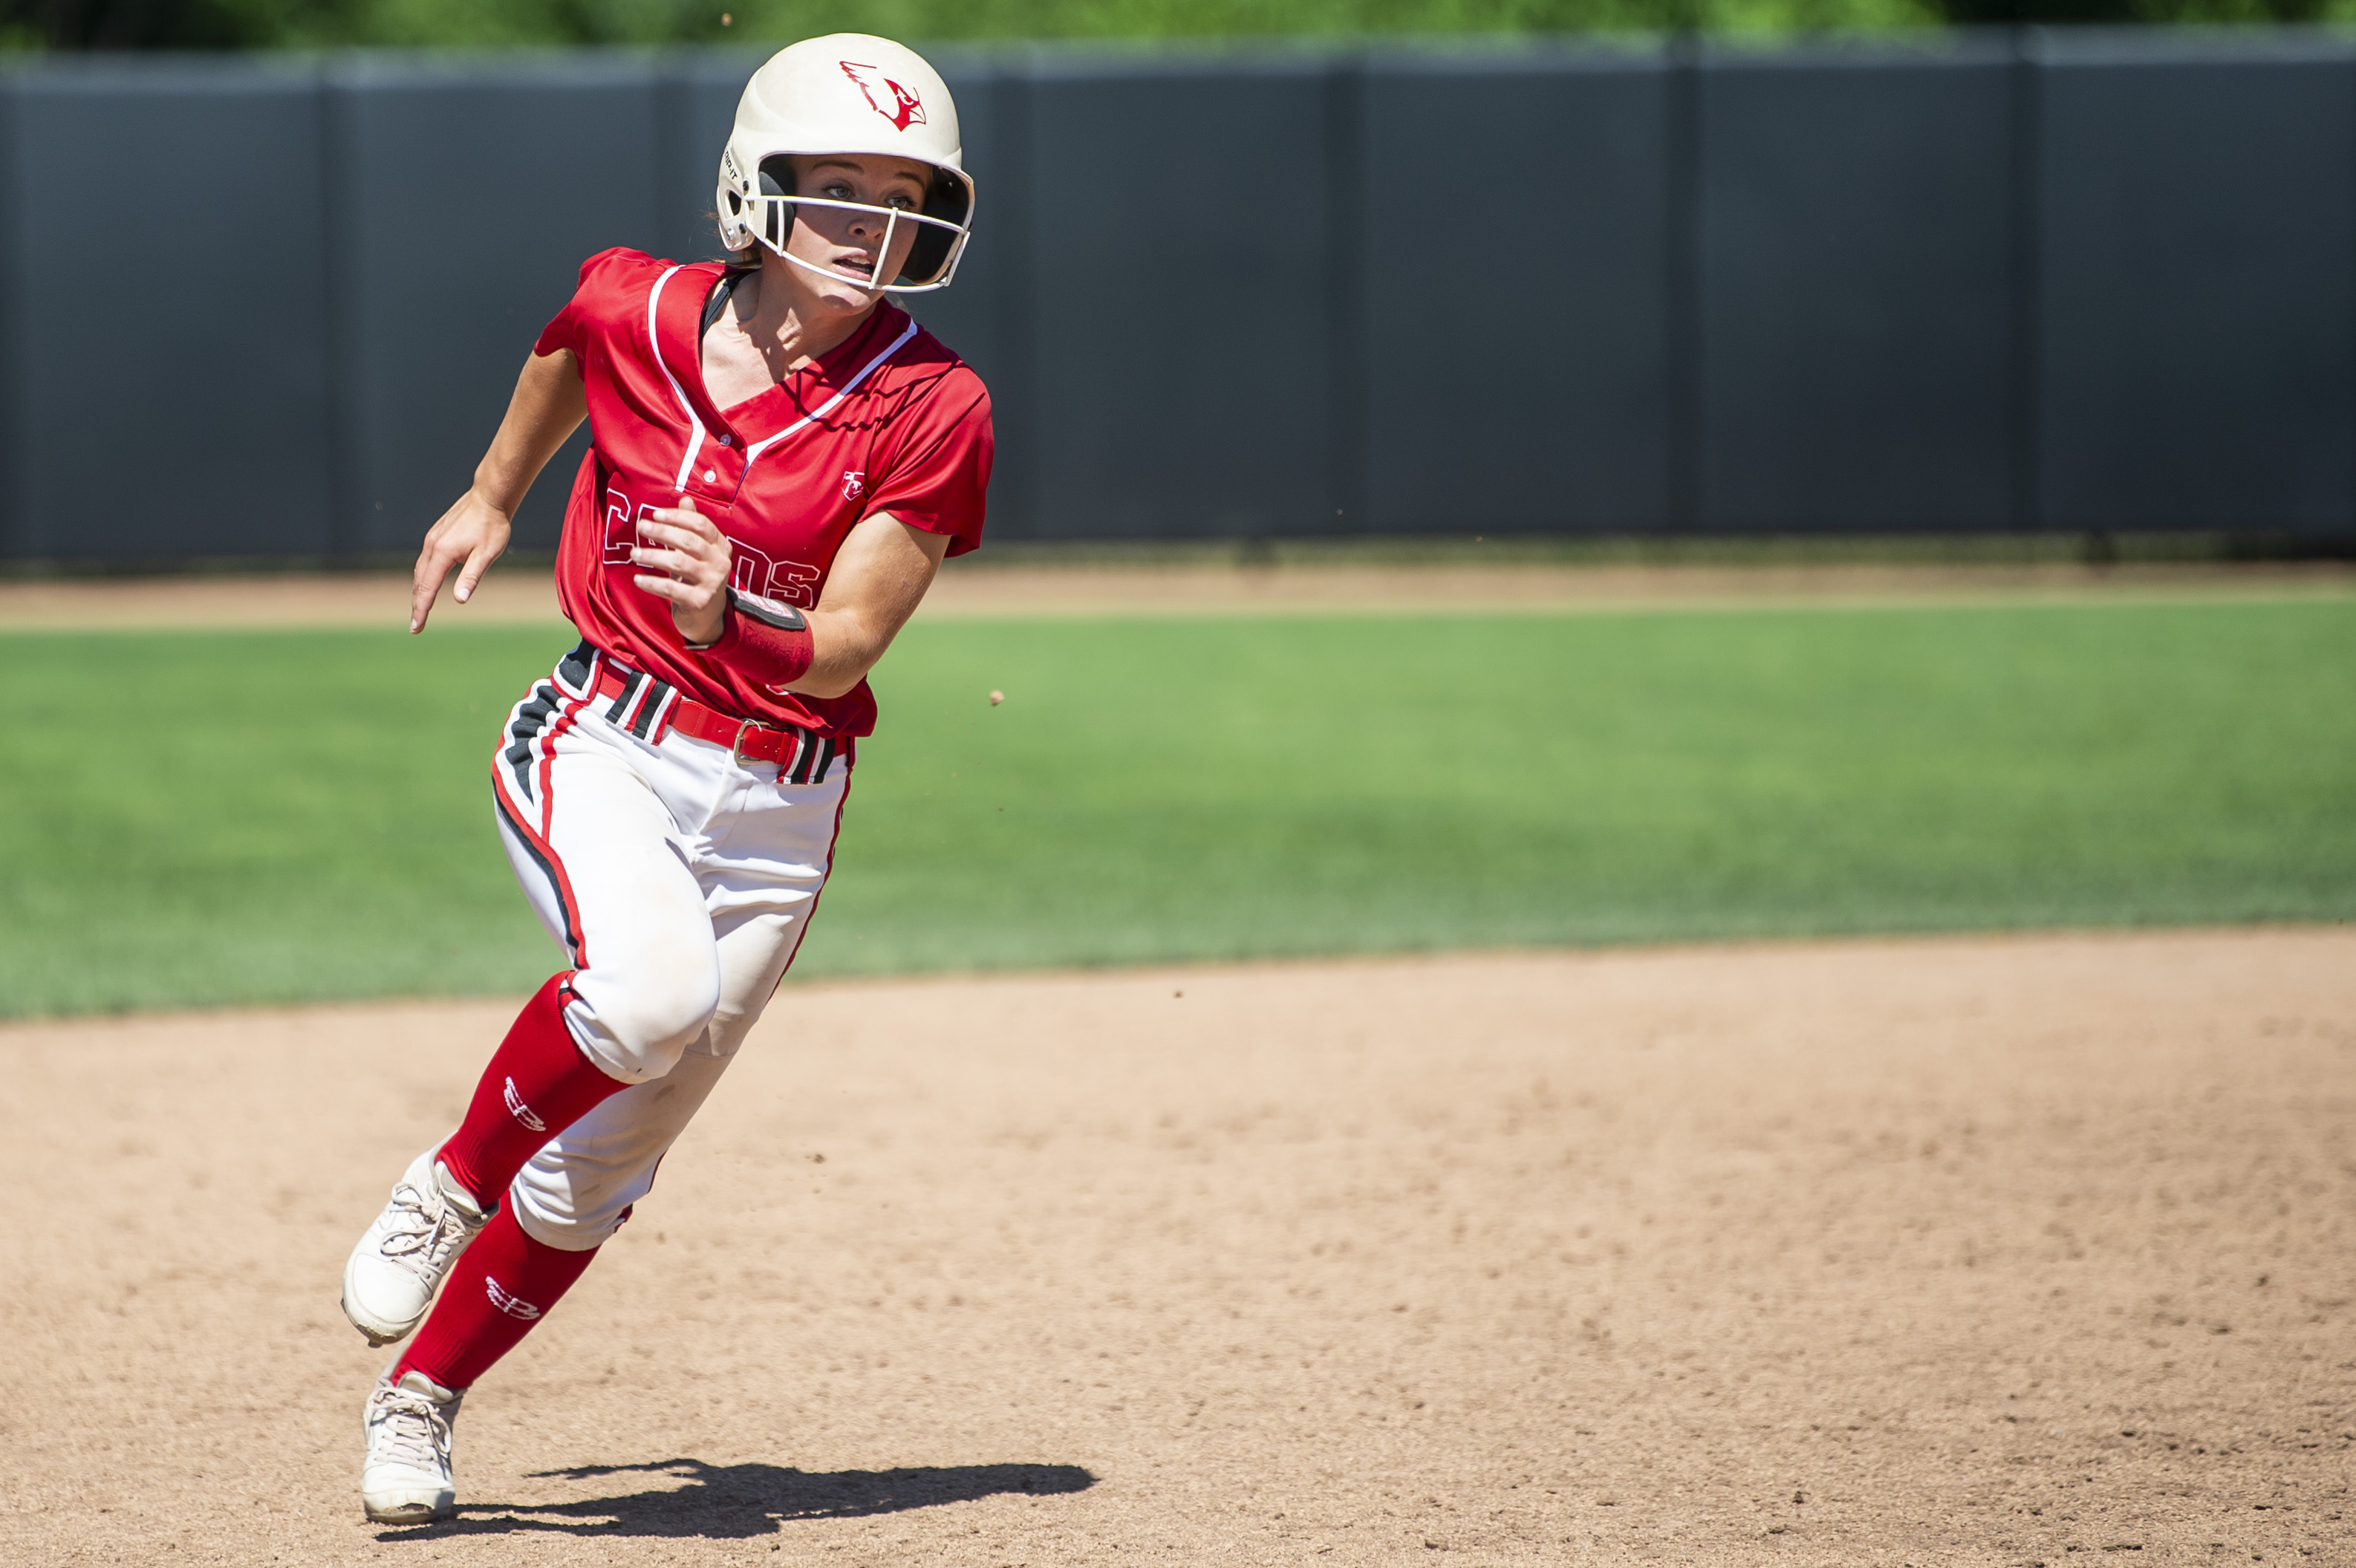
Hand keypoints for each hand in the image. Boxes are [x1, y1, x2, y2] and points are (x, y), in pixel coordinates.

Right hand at [410, 489, 514, 632]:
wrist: (489, 498)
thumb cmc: (492, 527)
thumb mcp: (486, 555)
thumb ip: (471, 577)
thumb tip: (459, 600)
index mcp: (442, 553)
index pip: (427, 588)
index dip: (421, 609)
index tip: (416, 627)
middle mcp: (432, 545)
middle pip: (419, 581)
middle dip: (417, 604)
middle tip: (416, 625)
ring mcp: (432, 538)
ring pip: (420, 570)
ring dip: (419, 590)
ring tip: (420, 608)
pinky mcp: (436, 534)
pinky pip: (425, 560)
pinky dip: (423, 576)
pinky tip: (428, 582)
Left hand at [632, 496, 732, 645]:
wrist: (708, 617)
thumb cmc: (698, 577)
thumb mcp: (699, 551)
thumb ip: (692, 526)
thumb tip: (685, 500)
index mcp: (721, 546)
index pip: (701, 524)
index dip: (677, 517)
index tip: (654, 513)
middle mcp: (720, 563)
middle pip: (689, 541)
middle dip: (662, 532)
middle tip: (641, 527)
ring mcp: (712, 583)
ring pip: (679, 563)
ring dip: (653, 556)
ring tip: (634, 553)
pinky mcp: (700, 602)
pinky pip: (671, 589)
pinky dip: (652, 583)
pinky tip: (638, 580)